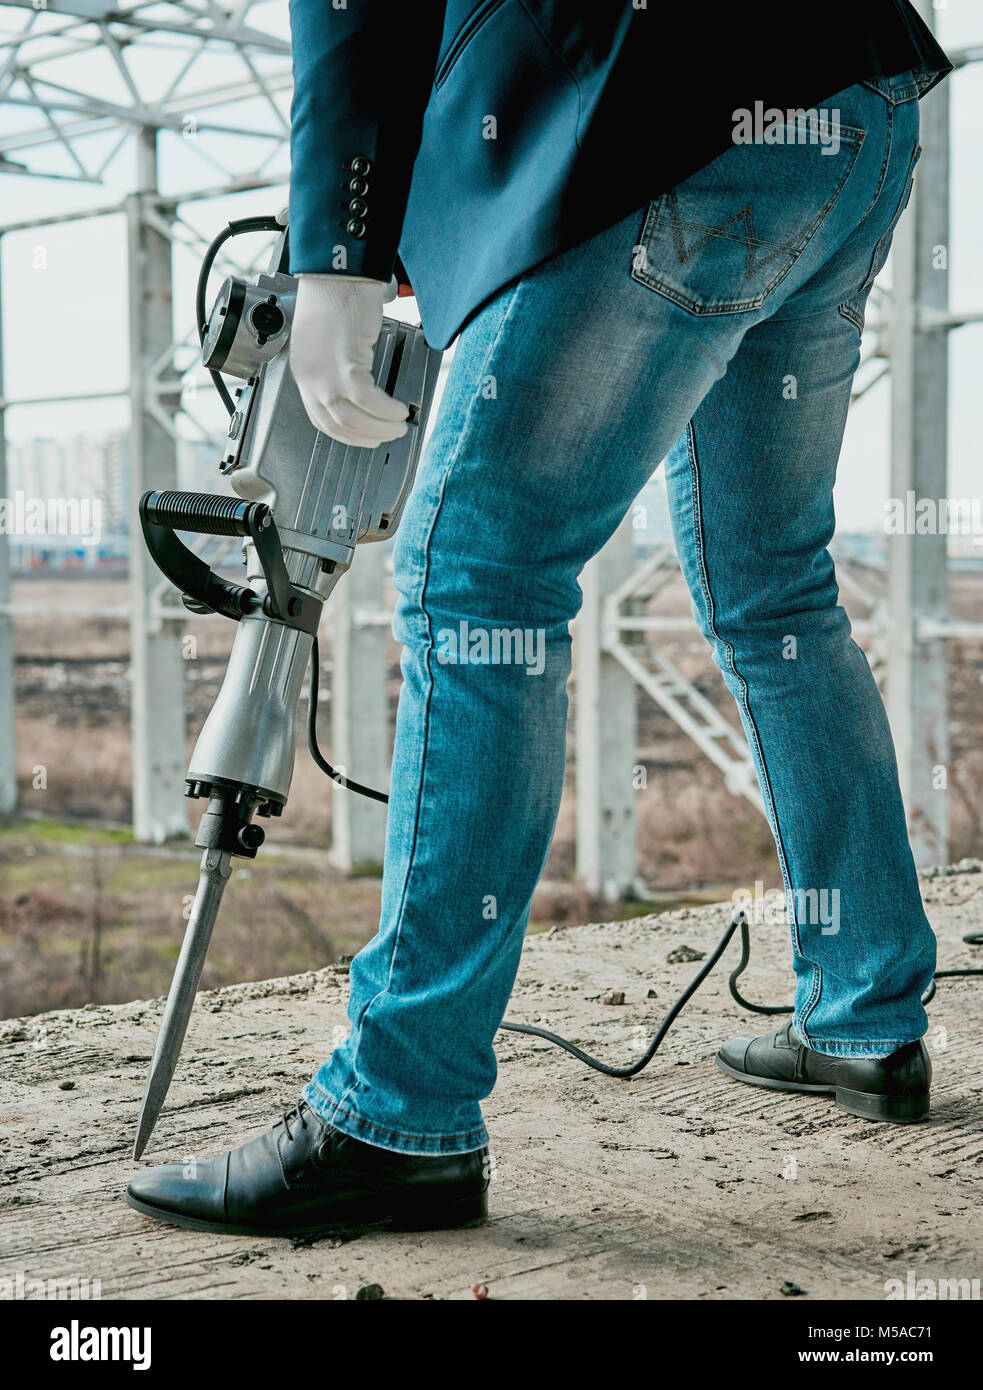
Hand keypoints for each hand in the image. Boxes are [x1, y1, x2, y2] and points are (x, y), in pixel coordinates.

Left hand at [289, 273, 409, 448]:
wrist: (337, 272)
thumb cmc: (334, 294)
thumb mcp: (328, 339)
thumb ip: (337, 365)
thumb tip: (359, 387)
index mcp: (305, 371)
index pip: (321, 418)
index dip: (347, 434)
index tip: (365, 437)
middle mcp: (311, 376)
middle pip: (338, 424)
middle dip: (367, 436)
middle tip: (389, 434)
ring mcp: (325, 373)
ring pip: (353, 418)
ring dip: (379, 427)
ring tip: (398, 424)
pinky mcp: (345, 364)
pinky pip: (368, 400)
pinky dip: (386, 410)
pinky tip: (398, 409)